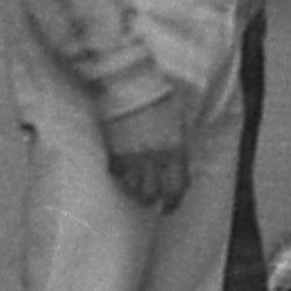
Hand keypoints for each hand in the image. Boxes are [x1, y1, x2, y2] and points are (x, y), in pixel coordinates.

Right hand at [102, 90, 194, 211]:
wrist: (127, 84)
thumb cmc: (155, 95)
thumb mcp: (176, 115)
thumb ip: (177, 138)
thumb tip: (179, 154)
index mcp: (173, 149)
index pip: (176, 188)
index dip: (173, 202)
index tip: (168, 206)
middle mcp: (152, 159)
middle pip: (150, 195)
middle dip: (151, 199)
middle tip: (150, 200)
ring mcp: (130, 158)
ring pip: (131, 189)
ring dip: (134, 190)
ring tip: (134, 188)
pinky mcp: (112, 152)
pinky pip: (115, 174)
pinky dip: (118, 176)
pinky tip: (121, 172)